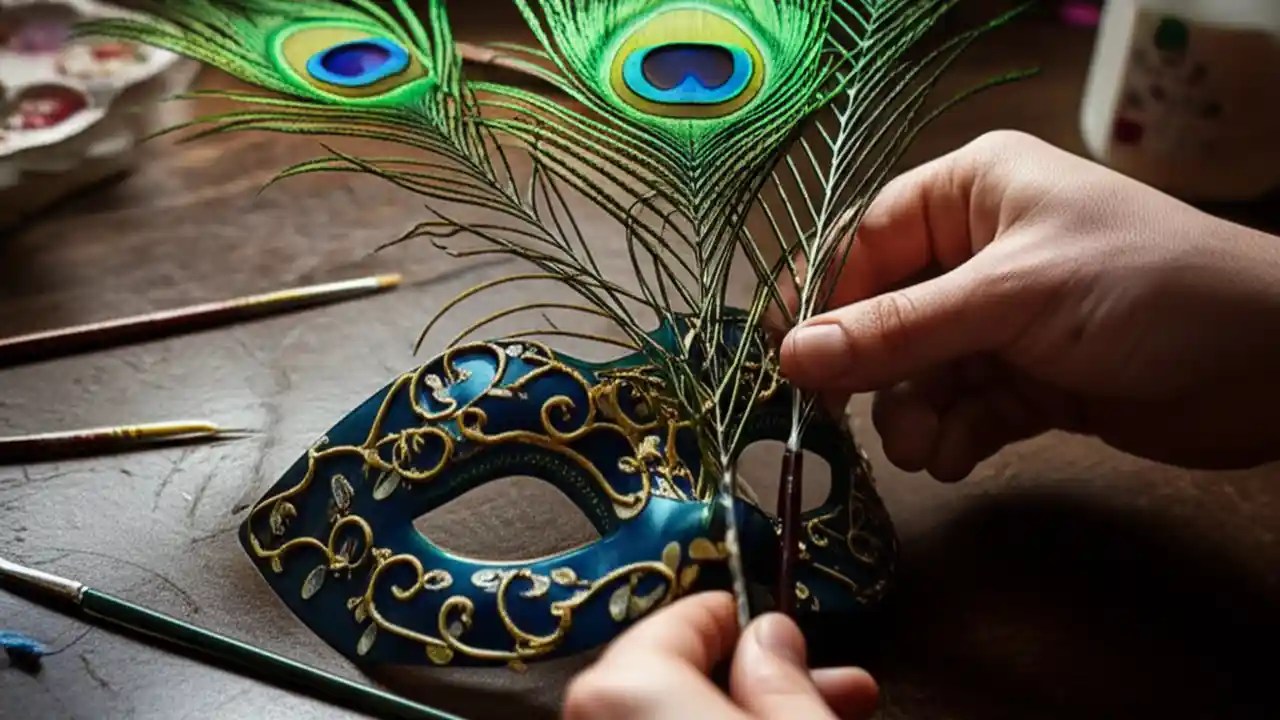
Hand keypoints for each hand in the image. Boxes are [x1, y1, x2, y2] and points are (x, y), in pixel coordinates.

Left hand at [562, 592, 877, 719]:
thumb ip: (783, 680)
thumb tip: (771, 636)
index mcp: (628, 695)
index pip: (671, 627)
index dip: (730, 618)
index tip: (772, 619)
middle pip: (663, 681)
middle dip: (746, 675)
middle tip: (822, 679)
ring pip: (664, 719)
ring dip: (734, 710)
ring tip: (822, 714)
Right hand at [779, 131, 1279, 478]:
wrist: (1273, 366)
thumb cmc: (1142, 292)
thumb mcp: (1009, 300)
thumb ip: (896, 332)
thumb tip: (789, 355)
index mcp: (974, 191)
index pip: (869, 239)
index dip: (827, 298)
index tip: (788, 360)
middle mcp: (982, 249)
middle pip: (888, 312)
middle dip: (875, 371)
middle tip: (854, 422)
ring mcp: (1007, 317)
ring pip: (921, 370)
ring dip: (914, 414)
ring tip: (927, 447)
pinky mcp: (1032, 377)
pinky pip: (964, 406)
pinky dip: (955, 435)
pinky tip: (961, 457)